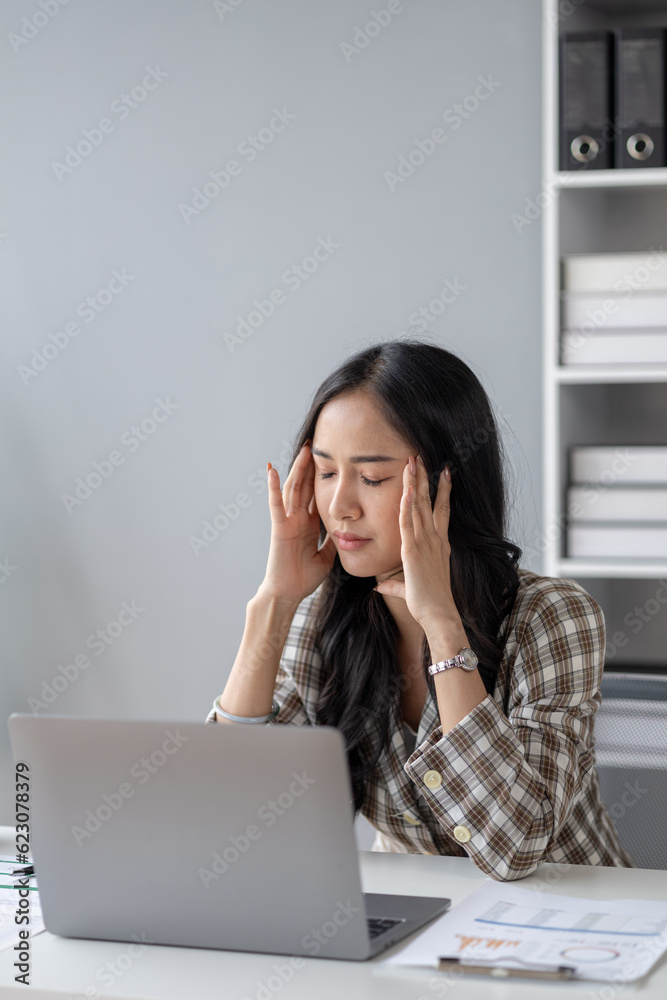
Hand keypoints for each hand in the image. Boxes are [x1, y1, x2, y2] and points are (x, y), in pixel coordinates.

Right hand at [258, 442, 335, 606]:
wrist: (289, 593)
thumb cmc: (304, 577)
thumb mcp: (327, 554)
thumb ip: (334, 540)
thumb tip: (348, 530)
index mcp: (309, 523)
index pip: (317, 494)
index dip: (324, 476)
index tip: (333, 459)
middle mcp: (298, 518)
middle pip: (305, 485)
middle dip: (311, 465)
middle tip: (318, 443)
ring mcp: (287, 521)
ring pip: (293, 489)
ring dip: (297, 468)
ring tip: (304, 449)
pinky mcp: (279, 527)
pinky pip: (276, 504)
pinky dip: (273, 486)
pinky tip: (272, 469)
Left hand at [374, 456, 466, 644]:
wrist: (438, 614)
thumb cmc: (428, 604)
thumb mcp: (408, 588)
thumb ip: (394, 583)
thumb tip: (379, 584)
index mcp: (438, 544)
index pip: (441, 511)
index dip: (442, 491)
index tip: (443, 472)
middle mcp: (434, 539)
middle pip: (430, 501)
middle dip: (425, 478)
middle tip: (422, 456)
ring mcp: (425, 543)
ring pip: (419, 506)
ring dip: (416, 483)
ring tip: (414, 461)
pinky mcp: (413, 551)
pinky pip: (409, 523)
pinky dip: (407, 506)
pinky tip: (405, 490)